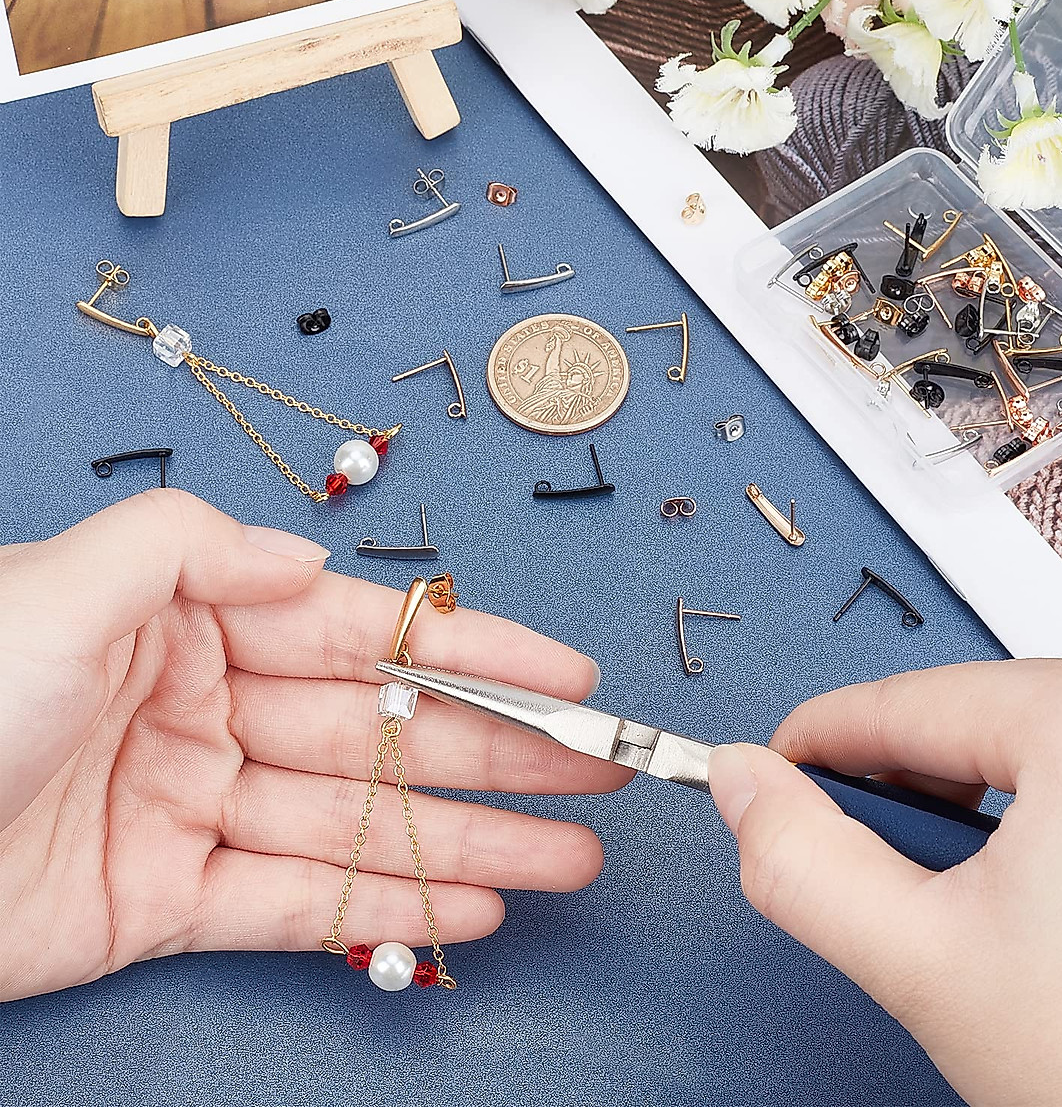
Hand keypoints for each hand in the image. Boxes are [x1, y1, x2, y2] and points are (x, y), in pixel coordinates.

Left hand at [0, 490, 629, 1001]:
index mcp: (197, 619)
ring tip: (571, 861)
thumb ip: (197, 545)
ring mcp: (196, 806)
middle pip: (389, 737)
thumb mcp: (68, 582)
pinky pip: (298, 906)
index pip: (371, 636)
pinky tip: (472, 908)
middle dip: (503, 758)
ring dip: (473, 845)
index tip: (567, 676)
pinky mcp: (167, 900)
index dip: (478, 655)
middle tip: (599, 775)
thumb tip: (309, 561)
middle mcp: (210, 706)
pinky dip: (387, 911)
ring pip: (363, 829)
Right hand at [708, 661, 1061, 1105]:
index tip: (774, 773)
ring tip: (967, 895)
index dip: (814, 743)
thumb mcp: (922, 962)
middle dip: (906, 788)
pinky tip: (1042, 884)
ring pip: (1029, 738)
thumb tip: (744, 783)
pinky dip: (1047, 805)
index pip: (899, 701)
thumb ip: (803, 860)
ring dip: (976, 799)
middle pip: (967, 717)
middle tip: (878, 870)